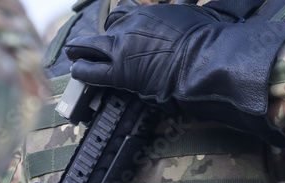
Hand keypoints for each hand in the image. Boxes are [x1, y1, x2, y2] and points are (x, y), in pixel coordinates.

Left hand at [64, 3, 284, 146]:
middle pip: (111, 25)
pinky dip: (82, 69)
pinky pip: (91, 70)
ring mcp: (123, 46)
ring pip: (93, 44)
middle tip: (94, 42)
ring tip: (73, 52)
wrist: (208, 62)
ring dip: (82, 48)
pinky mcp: (119, 71)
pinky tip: (76, 70)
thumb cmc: (211, 44)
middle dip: (104, 35)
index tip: (122, 26)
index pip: (129, 11)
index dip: (124, 21)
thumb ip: (199, 9)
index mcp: (153, 12)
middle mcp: (135, 24)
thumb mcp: (202, 17)